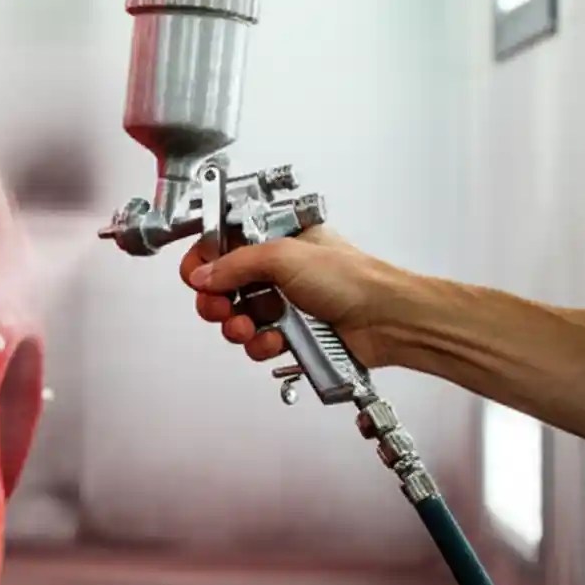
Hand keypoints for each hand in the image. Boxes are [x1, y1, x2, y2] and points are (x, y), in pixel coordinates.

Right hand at [179, 226, 409, 367]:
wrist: (387, 321)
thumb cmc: (354, 279)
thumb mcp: (284, 256)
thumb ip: (235, 264)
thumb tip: (202, 274)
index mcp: (276, 239)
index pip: (225, 243)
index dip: (206, 259)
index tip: (197, 274)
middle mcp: (278, 269)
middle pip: (224, 285)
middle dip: (215, 300)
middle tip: (217, 308)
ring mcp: (284, 302)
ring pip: (238, 317)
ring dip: (237, 326)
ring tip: (248, 329)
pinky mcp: (291, 333)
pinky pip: (258, 341)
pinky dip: (260, 345)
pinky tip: (273, 342)